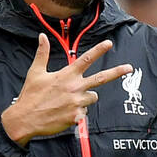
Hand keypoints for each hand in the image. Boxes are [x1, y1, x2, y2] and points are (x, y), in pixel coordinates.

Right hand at [1, 35, 132, 145]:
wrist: (26, 119)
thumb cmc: (30, 95)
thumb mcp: (35, 72)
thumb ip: (42, 54)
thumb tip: (42, 36)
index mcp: (67, 75)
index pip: (86, 59)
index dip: (99, 50)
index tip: (109, 43)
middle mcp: (75, 88)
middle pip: (101, 79)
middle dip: (117, 72)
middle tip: (130, 68)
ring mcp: (77, 103)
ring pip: (92, 97)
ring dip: (85, 98)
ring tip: (67, 101)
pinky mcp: (76, 117)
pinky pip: (84, 113)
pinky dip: (77, 113)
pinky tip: (63, 114)